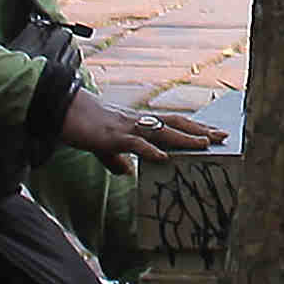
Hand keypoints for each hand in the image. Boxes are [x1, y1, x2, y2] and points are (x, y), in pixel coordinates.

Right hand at [63, 92, 226, 170]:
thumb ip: (116, 159)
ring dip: (183, 138)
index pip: (172, 124)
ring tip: (203, 144)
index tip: (214, 134)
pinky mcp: (112, 136)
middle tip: (222, 136)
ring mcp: (127, 127)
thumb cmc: (83, 127)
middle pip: (176, 123)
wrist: (61, 112)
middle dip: (199, 131)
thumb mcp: (103, 147)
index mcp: (138, 124)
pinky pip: (136, 143)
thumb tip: (127, 171)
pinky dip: (150, 150)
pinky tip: (163, 158)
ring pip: (161, 131)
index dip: (193, 129)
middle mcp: (138, 122)